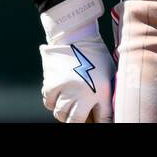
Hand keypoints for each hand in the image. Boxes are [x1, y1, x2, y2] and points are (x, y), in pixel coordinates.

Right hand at [39, 0, 113, 122]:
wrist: (75, 35)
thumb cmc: (96, 55)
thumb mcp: (108, 76)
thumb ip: (107, 99)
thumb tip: (106, 118)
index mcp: (101, 92)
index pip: (101, 119)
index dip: (97, 122)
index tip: (94, 120)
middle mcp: (82, 94)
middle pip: (74, 120)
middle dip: (76, 120)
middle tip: (77, 114)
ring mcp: (65, 89)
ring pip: (60, 113)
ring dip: (63, 111)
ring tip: (67, 103)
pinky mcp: (51, 83)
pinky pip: (49, 101)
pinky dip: (52, 101)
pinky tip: (58, 93)